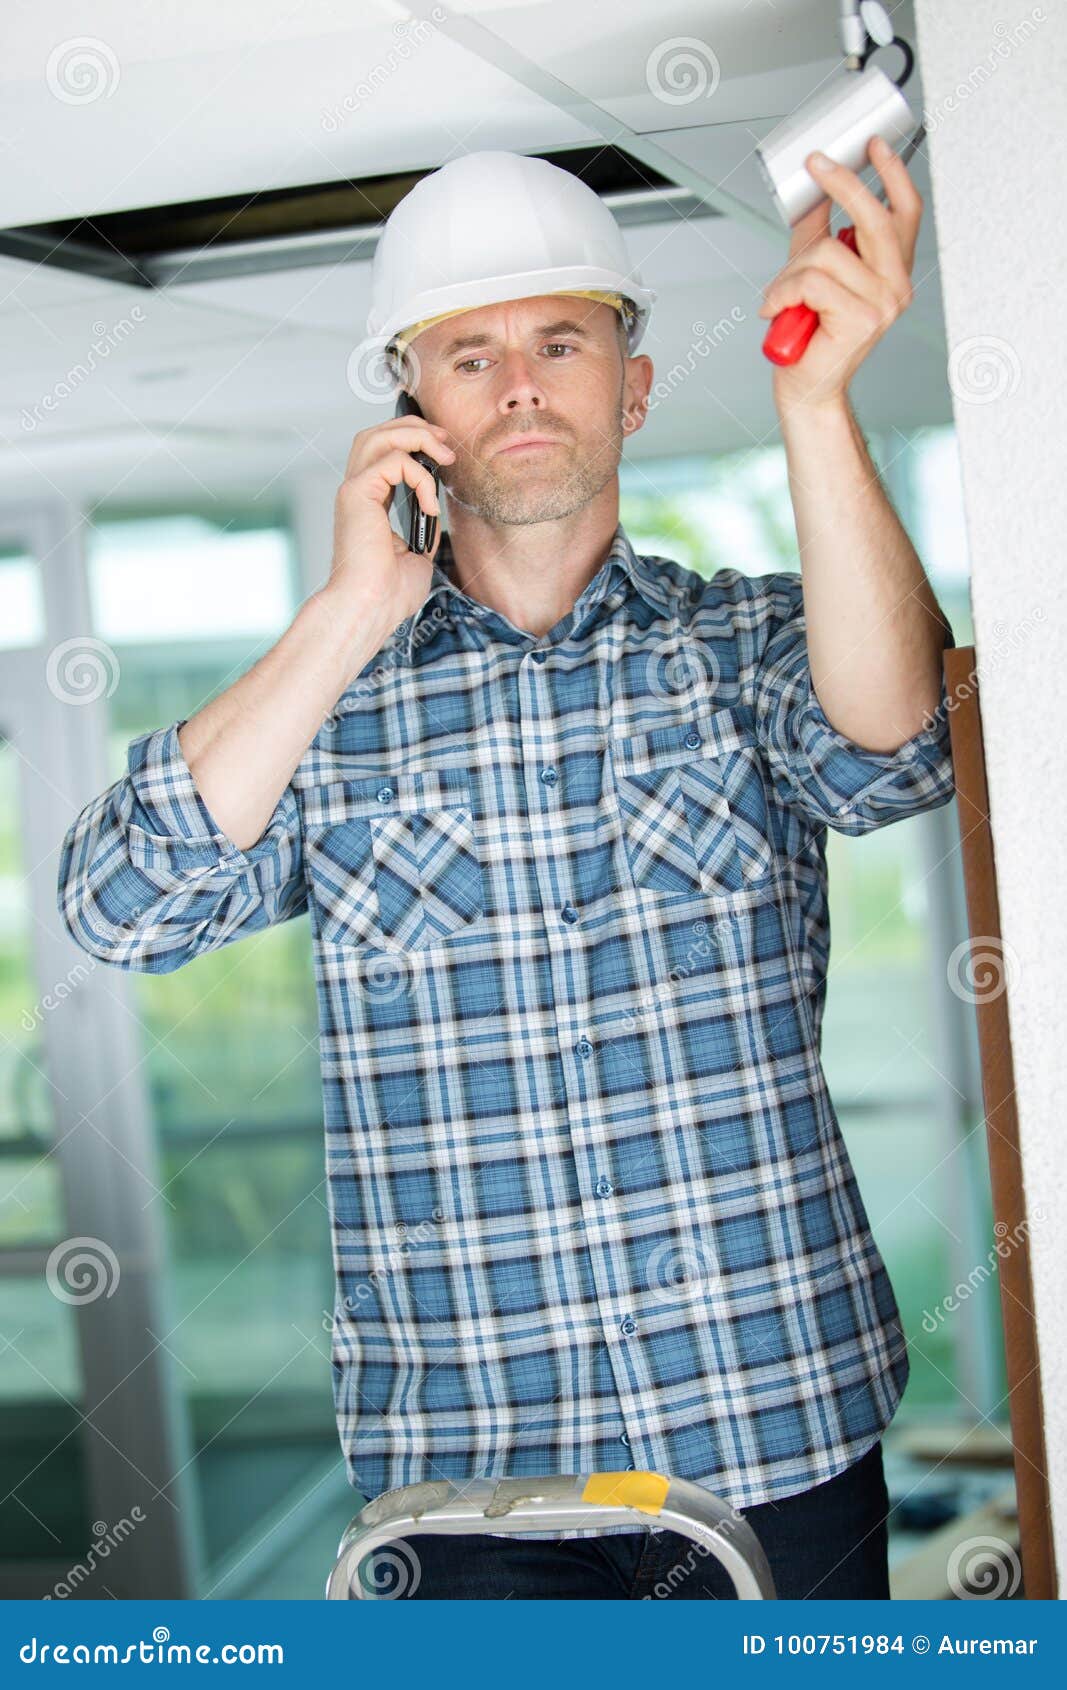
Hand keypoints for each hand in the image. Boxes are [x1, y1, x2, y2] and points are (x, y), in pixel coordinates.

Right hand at [325, 415, 456, 633]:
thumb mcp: (417, 554)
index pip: (383, 452)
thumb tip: (435, 509)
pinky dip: (421, 478)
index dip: (413, 441)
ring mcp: (354, 490)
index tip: (443, 452)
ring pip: (381, 436)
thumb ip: (423, 527)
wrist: (370, 607)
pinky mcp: (357, 493)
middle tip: (446, 441)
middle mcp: (357, 491)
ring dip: (418, 438)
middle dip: (415, 427)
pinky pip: (395, 462)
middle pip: (377, 432)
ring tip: (445, 457)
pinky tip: (429, 506)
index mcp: (368, 502)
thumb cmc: (388, 593)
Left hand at [758, 134, 921, 410]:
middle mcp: (895, 286)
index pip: (905, 213)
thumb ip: (816, 234)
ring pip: (828, 252)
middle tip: (817, 164)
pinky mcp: (861, 319)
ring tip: (780, 296)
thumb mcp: (810, 273)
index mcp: (892, 272)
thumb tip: (811, 192)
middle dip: (842, 184)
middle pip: (874, 217)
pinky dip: (783, 291)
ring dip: (790, 271)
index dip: (892, 175)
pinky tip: (777, 308)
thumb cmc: (809, 338)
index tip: (872, 146)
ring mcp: (883, 304)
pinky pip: (811, 280)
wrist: (805, 388)